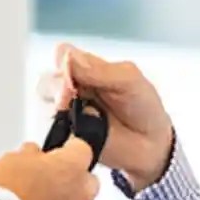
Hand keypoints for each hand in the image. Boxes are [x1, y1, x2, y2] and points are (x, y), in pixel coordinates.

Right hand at [0, 141, 98, 199]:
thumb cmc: (7, 194)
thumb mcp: (12, 159)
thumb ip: (31, 155)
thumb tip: (32, 155)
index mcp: (72, 166)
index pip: (82, 149)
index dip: (67, 150)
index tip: (59, 153)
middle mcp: (81, 193)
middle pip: (87, 182)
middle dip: (72, 181)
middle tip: (47, 182)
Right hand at [38, 43, 174, 193]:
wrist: (151, 144)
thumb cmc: (143, 107)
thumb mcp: (128, 80)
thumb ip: (98, 70)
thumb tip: (67, 54)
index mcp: (90, 68)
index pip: (64, 56)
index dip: (64, 62)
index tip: (72, 71)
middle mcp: (76, 86)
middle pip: (51, 77)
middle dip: (59, 85)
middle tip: (73, 94)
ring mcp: (70, 109)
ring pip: (47, 101)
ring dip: (58, 103)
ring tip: (75, 110)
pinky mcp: (68, 132)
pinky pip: (52, 125)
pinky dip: (59, 124)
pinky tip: (74, 126)